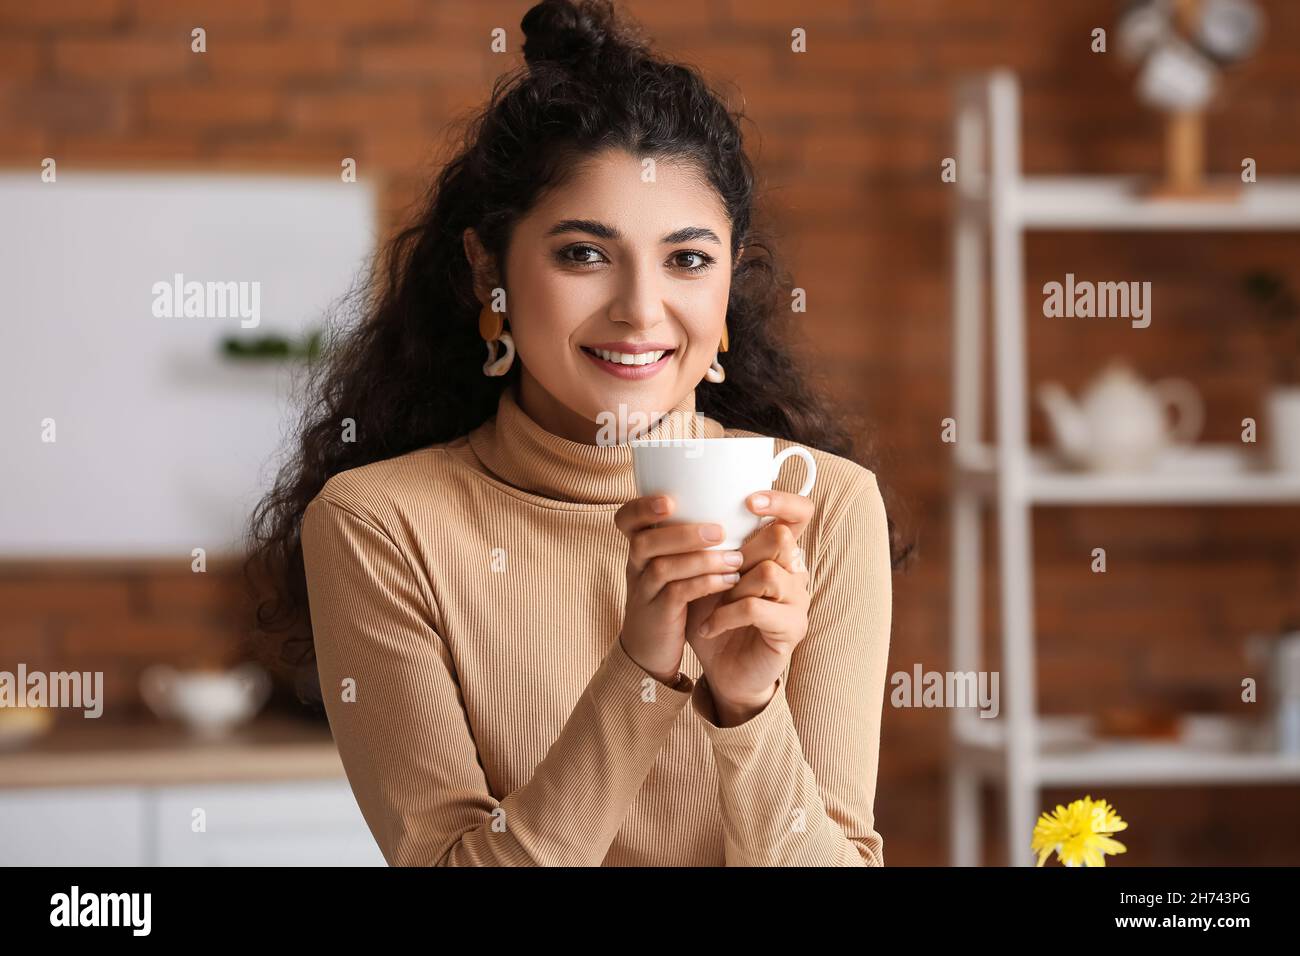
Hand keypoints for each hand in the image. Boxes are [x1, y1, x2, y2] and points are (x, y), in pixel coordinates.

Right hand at [613, 494, 747, 683]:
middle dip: (683, 533)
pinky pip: (677, 595)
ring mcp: (644, 591)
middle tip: (719, 531)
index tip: (670, 501)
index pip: (626, 519)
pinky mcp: (658, 615)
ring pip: (663, 568)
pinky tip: (729, 580)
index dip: (641, 507)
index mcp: (639, 548)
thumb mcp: (670, 564)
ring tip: (735, 559)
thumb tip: (729, 505)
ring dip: (701, 560)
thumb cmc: (668, 596)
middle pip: (645, 542)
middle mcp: (636, 566)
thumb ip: (688, 539)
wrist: (650, 648)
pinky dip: (704, 584)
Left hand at [686, 491, 813, 723]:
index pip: (799, 512)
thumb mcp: (707, 576)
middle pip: (779, 537)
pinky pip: (757, 608)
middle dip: (738, 553)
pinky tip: (709, 628)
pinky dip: (725, 616)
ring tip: (710, 605)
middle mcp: (795, 571)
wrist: (724, 672)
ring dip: (729, 588)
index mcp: (777, 552)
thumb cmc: (715, 618)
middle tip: (713, 573)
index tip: (749, 501)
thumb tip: (682, 507)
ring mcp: (797, 599)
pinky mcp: (792, 628)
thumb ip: (708, 546)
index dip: (781, 500)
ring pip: (767, 572)